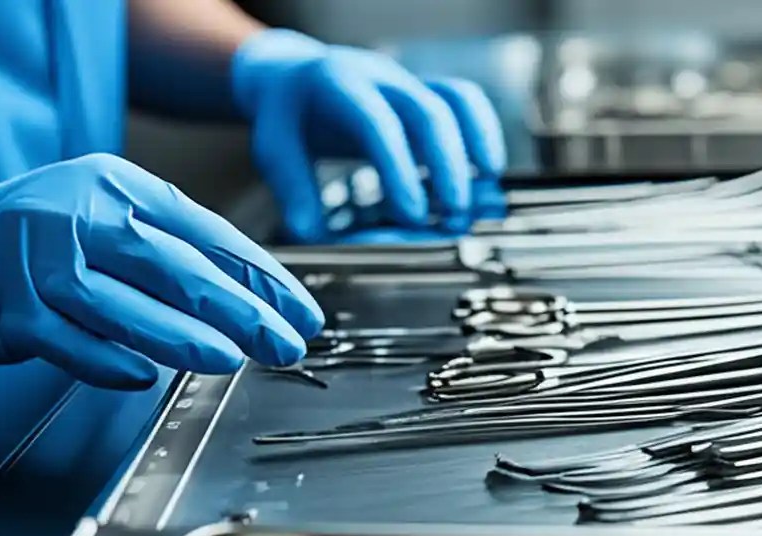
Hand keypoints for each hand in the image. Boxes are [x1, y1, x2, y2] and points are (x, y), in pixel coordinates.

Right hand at [0, 154, 323, 388]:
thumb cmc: (31, 241)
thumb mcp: (102, 217)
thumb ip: (167, 249)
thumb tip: (247, 296)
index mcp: (118, 185)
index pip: (208, 232)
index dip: (262, 276)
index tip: (302, 311)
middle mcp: (81, 213)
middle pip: (176, 265)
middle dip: (242, 309)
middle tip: (286, 342)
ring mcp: (41, 261)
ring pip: (127, 302)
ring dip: (186, 336)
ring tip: (233, 359)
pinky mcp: (9, 309)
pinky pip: (70, 340)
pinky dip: (109, 359)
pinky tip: (146, 376)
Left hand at [231, 29, 506, 242]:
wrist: (294, 75)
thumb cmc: (285, 117)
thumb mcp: (273, 151)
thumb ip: (294, 193)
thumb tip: (317, 234)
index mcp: (336, 86)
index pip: (377, 124)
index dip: (400, 170)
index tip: (414, 217)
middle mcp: (379, 79)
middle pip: (428, 111)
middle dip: (448, 168)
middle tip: (454, 219)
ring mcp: (406, 83)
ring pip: (455, 100)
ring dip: (477, 148)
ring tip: (482, 200)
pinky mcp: (424, 93)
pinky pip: (465, 101)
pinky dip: (483, 134)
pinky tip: (487, 174)